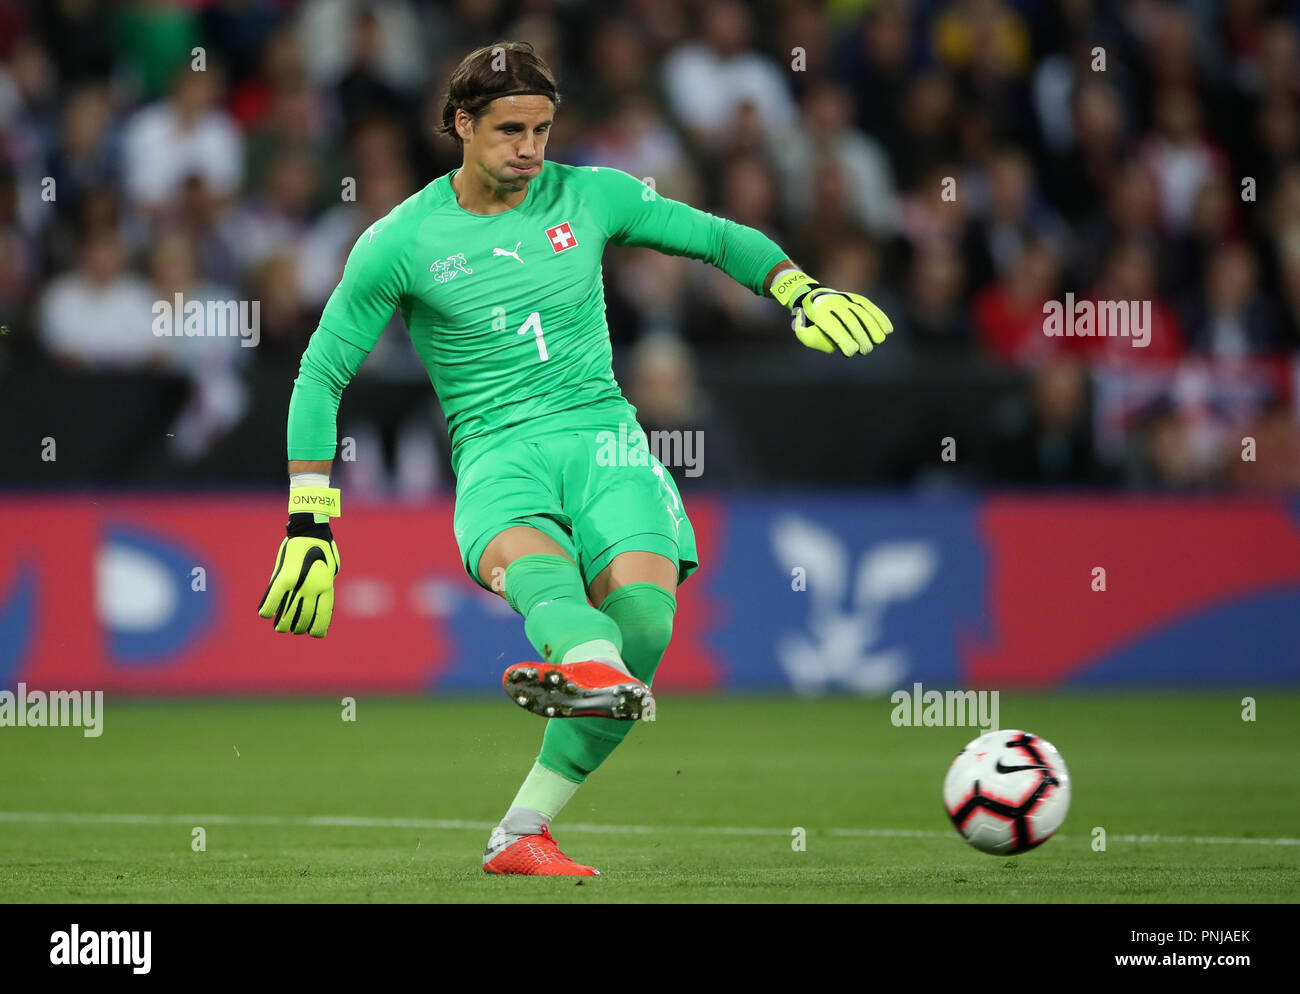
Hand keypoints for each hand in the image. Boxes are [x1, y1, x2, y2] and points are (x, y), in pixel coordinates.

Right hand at [257, 514, 339, 636]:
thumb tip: (318, 602)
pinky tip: (265, 613)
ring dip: (282, 624)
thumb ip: (325, 586)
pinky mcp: (282, 577)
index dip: (318, 629)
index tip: (314, 633)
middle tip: (293, 628)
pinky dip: (267, 609)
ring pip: (287, 616)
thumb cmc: (322, 549)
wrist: (310, 530)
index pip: (323, 616)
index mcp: (326, 588)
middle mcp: (313, 589)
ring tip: (280, 626)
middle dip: (298, 628)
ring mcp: (298, 584)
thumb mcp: (330, 570)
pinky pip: (272, 601)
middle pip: (303, 619)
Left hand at [793, 286, 892, 355]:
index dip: (845, 341)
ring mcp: (846, 299)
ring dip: (873, 328)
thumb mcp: (803, 333)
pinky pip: (870, 307)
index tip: (852, 352)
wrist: (811, 296)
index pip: (834, 328)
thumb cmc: (810, 322)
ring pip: (863, 313)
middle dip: (861, 337)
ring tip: (878, 341)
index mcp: (819, 313)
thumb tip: (834, 344)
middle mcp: (833, 303)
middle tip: (866, 351)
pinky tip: (887, 330)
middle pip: (851, 321)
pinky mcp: (856, 298)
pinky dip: (880, 318)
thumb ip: (814, 340)